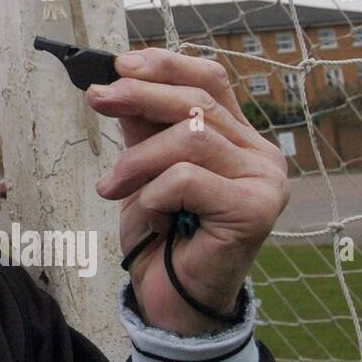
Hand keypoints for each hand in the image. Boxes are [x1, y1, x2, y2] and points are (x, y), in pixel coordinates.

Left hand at [86, 47, 288, 335]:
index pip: (211, 79)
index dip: (167, 65)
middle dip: (139, 96)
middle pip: (197, 101)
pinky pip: (188, 178)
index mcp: (238, 136)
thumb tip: (116, 80)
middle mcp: (260, 153)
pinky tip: (150, 214)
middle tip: (97, 98)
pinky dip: (154, 192)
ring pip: (190, 137)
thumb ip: (141, 126)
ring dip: (138, 158)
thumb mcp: (143, 166)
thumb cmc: (161, 231)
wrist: (170, 295)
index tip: (120, 65)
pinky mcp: (256, 209)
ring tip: (111, 186)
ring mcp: (265, 180)